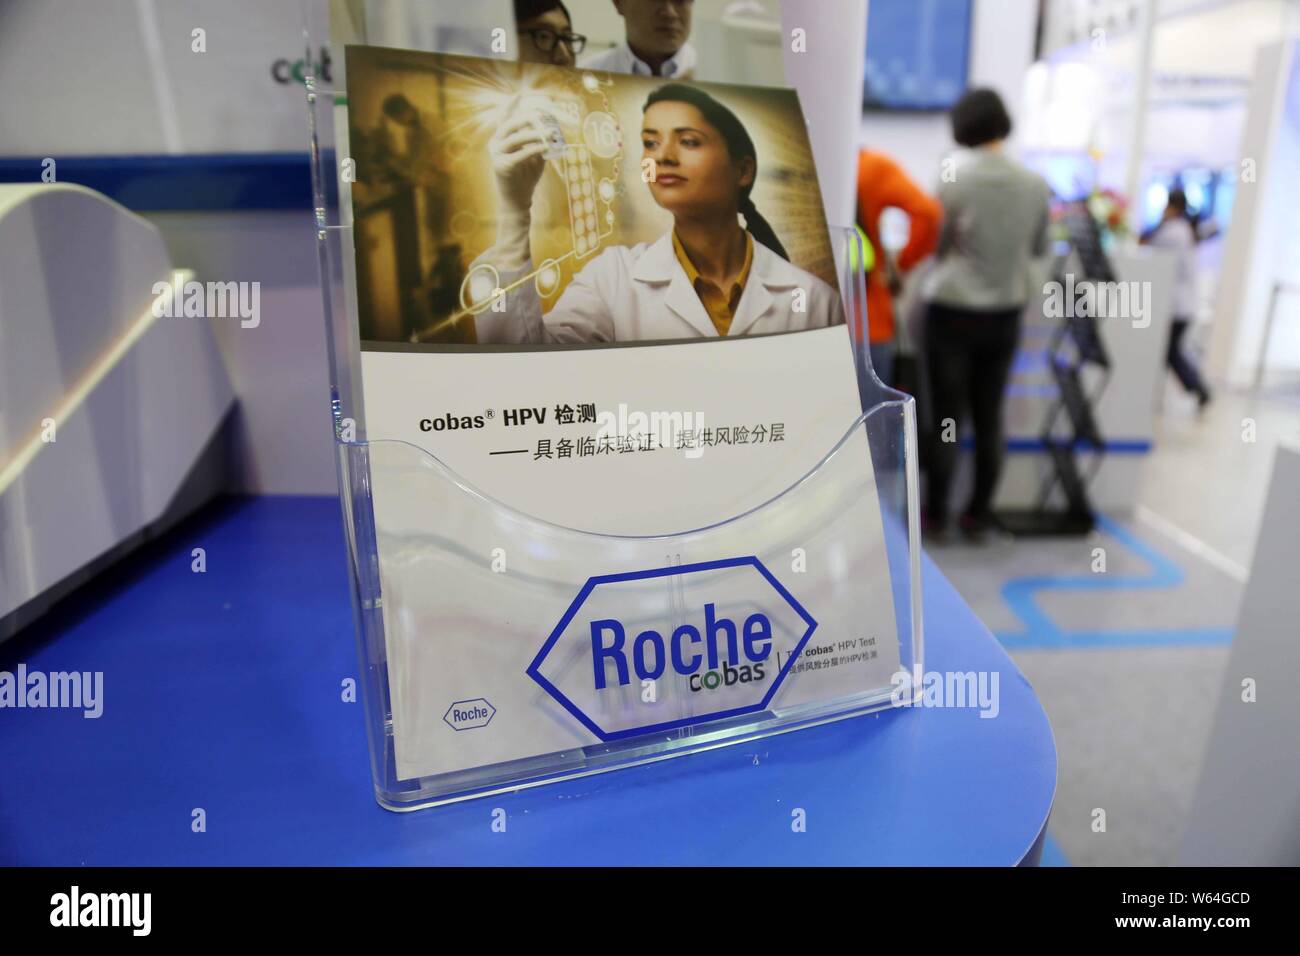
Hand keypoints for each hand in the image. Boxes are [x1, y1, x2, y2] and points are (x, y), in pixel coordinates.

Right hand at [488, 97, 548, 220]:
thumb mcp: (534, 156)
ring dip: (535, 134)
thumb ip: (538, 142)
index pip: (504, 118)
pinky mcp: (502, 166)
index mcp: (501, 139)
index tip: (519, 95)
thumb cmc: (527, 177)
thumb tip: (552, 129)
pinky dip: (534, 148)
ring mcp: (497, 155)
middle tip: (544, 116)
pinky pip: (520, 153)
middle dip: (529, 118)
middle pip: (511, 124)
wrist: (518, 200)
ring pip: (516, 138)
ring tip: (551, 133)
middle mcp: (495, 144)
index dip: (511, 106)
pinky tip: (546, 146)